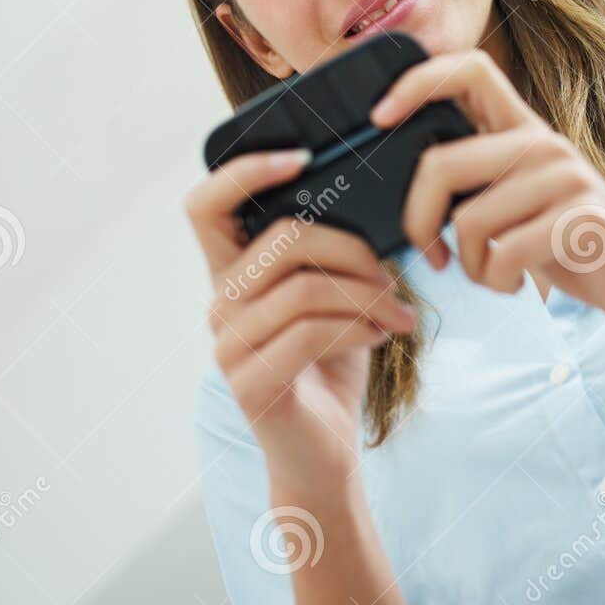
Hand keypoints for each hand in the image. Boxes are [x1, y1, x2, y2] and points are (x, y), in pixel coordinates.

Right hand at [183, 149, 418, 500]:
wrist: (326, 448)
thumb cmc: (333, 364)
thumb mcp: (337, 297)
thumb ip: (334, 255)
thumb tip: (377, 204)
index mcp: (233, 275)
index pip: (206, 205)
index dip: (246, 170)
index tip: (302, 156)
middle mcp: (219, 305)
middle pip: (284, 240)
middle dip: (353, 251)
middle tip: (394, 280)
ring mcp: (227, 345)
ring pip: (305, 287)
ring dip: (368, 296)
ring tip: (398, 314)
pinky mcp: (250, 383)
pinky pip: (310, 332)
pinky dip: (359, 328)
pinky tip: (382, 336)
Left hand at [371, 48, 604, 334]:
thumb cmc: (573, 247)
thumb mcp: (523, 201)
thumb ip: (481, 180)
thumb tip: (410, 182)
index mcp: (527, 130)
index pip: (469, 68)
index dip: (416, 82)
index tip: (379, 117)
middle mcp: (545, 143)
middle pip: (441, 163)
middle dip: (417, 219)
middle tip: (430, 253)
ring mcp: (566, 178)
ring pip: (468, 222)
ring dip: (470, 266)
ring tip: (495, 273)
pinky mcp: (580, 219)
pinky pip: (501, 255)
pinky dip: (497, 283)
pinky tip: (519, 283)